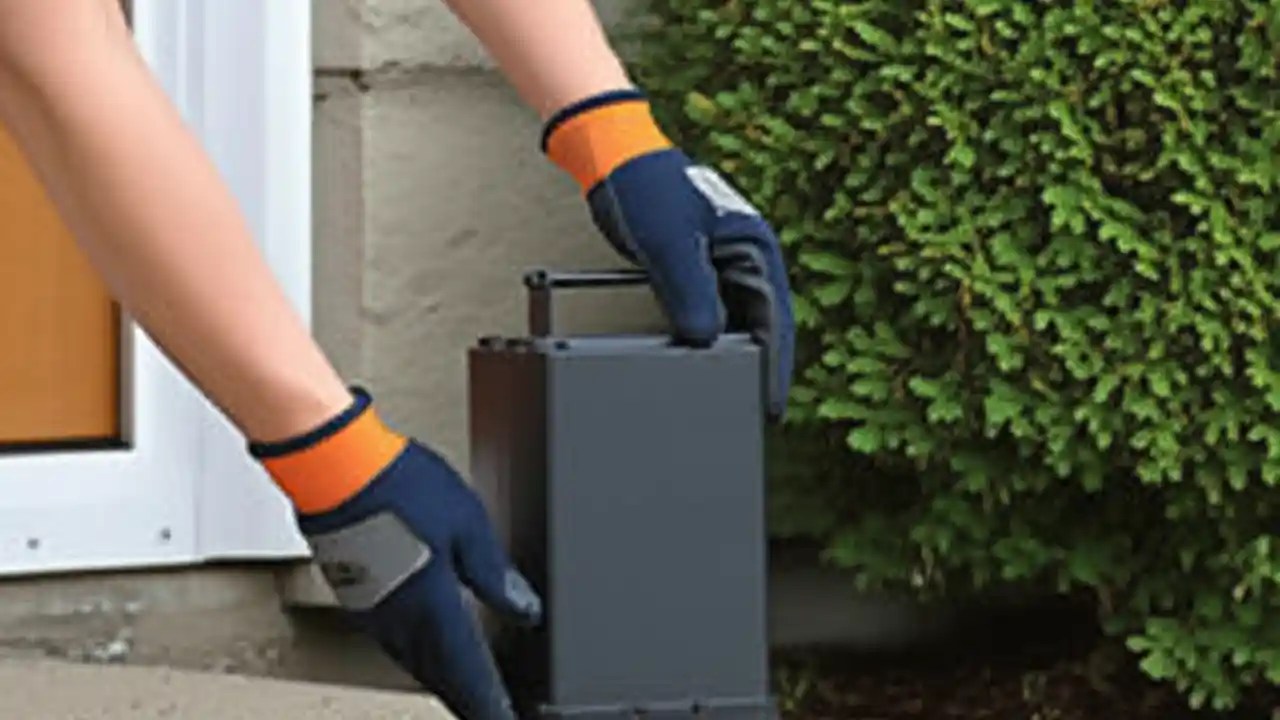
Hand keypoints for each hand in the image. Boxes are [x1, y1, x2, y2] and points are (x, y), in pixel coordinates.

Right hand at [267, 395, 541, 719]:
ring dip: (441, 678)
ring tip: (462, 688)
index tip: (504, 717)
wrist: (335, 467)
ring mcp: (372, 610)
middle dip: (466, 697)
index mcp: (430, 608)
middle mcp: (398, 619)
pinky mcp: (355, 593)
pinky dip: (417, 654)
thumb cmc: (398, 486)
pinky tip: (424, 647)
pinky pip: (392, 639)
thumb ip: (496, 573)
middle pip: (439, 674)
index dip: (489, 702)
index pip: (468, 672)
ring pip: (414, 660)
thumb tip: (525, 607)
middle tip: (486, 710)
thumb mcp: (470, 526)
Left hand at [544, 90, 794, 418]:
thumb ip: (691, 293)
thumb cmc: (646, 187)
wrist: (612, 158)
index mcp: (754, 248)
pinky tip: (695, 362)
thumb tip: (706, 340)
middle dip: (756, 368)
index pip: (773, 321)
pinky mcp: (695, 268)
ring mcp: (719, 264)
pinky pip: (708, 312)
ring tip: (726, 396)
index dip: (774, 368)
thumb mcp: (670, 245)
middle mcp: (744, 258)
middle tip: (750, 413)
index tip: (770, 406)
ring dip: (729, 354)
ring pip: (732, 321)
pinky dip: (704, 337)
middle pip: (758, 325)